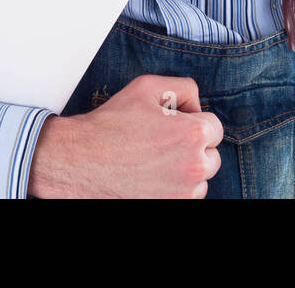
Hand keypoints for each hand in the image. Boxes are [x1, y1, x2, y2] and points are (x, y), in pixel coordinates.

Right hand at [28, 74, 222, 198]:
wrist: (79, 162)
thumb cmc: (111, 124)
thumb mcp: (147, 87)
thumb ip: (184, 87)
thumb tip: (197, 105)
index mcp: (194, 134)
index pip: (215, 127)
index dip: (194, 122)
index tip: (174, 125)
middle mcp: (194, 167)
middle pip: (212, 156)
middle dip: (194, 147)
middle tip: (163, 142)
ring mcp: (182, 193)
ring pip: (201, 180)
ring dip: (186, 170)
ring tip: (155, 161)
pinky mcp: (169, 207)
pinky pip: (185, 197)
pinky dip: (175, 189)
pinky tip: (152, 177)